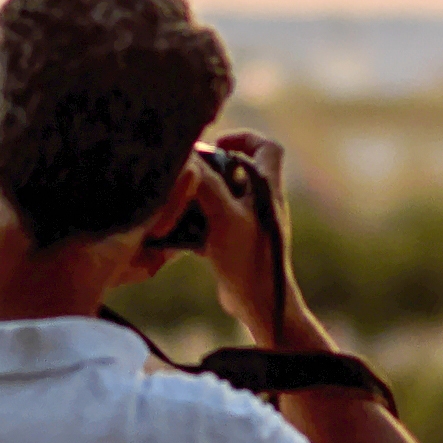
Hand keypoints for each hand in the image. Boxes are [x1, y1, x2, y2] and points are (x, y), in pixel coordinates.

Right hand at [164, 131, 298, 342]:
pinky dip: (195, 221)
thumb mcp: (225, 215)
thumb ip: (207, 183)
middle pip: (237, 169)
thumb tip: (186, 157)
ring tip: (175, 201)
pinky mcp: (234, 243)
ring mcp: (248, 223)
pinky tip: (174, 229)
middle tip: (187, 174)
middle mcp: (261, 202)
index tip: (217, 144)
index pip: (267, 147)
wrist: (258, 305)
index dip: (244, 137)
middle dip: (211, 167)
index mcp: (268, 188)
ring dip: (199, 196)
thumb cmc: (249, 259)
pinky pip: (212, 222)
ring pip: (222, 196)